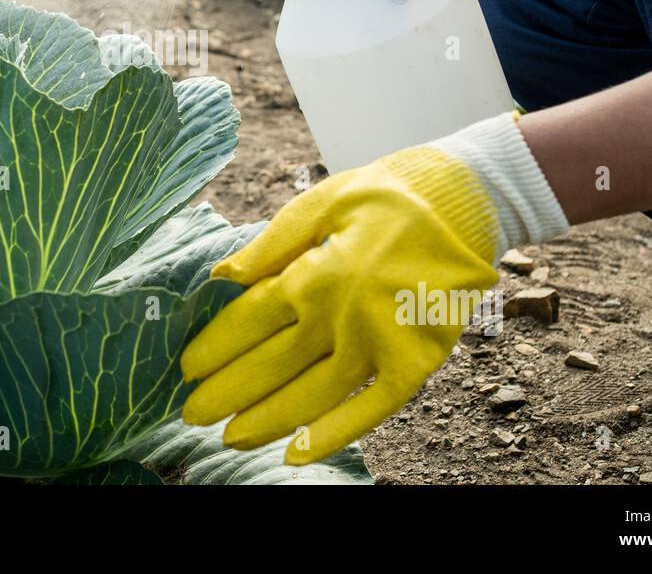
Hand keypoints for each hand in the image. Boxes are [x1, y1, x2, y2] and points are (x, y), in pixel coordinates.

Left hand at [181, 113, 566, 464]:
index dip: (214, 348)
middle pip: (271, 367)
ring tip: (231, 438)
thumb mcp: (321, 203)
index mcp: (314, 272)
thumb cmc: (386, 197)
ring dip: (267, 422)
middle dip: (226, 394)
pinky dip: (335, 435)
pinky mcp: (416, 361)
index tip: (186, 368)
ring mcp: (380, 343)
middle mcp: (341, 314)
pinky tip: (298, 453)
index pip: (249, 322)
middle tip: (192, 414)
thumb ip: (271, 245)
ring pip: (312, 396)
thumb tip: (221, 276)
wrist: (465, 200)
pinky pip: (371, 409)